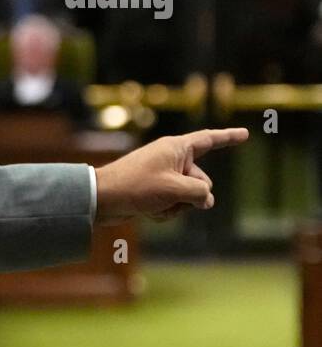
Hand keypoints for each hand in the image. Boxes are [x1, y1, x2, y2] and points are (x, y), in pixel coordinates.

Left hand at [94, 128, 248, 224]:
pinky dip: (165, 212)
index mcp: (176, 148)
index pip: (209, 140)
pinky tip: (148, 213)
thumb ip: (200, 193)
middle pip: (202, 180)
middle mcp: (171, 159)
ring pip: (189, 197)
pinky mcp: (154, 192)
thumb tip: (206, 201)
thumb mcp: (176, 189)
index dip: (229, 137)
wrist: (101, 199)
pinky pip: (173, 205)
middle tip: (170, 196)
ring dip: (177, 207)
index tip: (246, 134)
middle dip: (193, 195)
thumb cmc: (137, 186)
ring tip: (155, 204)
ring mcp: (163, 176)